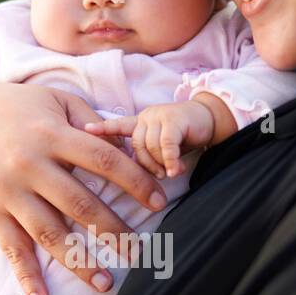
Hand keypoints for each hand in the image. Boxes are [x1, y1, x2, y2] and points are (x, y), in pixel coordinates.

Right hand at [0, 83, 168, 294]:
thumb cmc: (21, 108)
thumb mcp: (56, 100)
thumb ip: (91, 121)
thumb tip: (128, 146)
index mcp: (52, 135)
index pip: (102, 160)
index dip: (134, 180)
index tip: (159, 200)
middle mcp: (29, 165)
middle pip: (79, 203)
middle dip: (113, 230)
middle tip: (140, 252)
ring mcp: (9, 192)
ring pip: (49, 232)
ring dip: (79, 262)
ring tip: (106, 284)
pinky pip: (11, 249)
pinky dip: (26, 278)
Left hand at [84, 100, 219, 178]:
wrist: (210, 120)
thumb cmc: (184, 136)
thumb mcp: (162, 146)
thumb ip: (149, 155)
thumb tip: (139, 178)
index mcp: (140, 122)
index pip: (118, 125)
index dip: (103, 129)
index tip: (85, 130)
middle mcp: (146, 117)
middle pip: (136, 146)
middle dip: (148, 165)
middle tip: (162, 175)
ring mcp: (159, 116)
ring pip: (151, 147)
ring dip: (162, 164)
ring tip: (173, 171)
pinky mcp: (174, 120)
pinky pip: (166, 145)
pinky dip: (171, 161)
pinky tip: (177, 170)